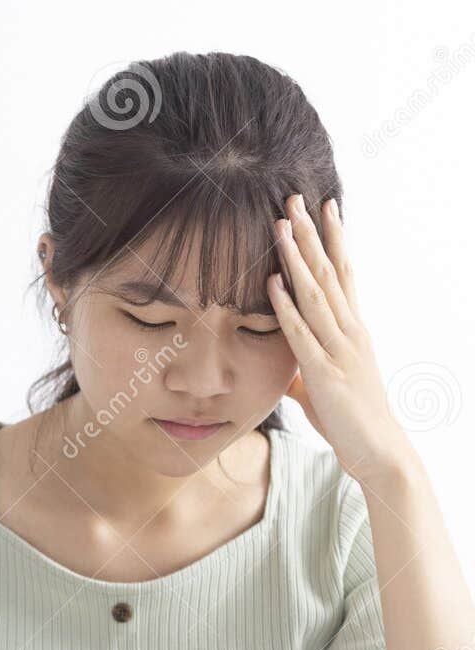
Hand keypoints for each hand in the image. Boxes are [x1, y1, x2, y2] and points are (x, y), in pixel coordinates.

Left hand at [268, 194, 412, 486]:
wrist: (378, 451)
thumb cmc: (351, 420)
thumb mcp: (320, 388)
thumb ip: (303, 372)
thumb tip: (285, 369)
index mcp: (352, 329)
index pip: (343, 273)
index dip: (333, 239)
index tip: (324, 206)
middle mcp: (350, 330)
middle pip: (329, 272)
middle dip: (312, 234)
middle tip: (295, 198)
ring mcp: (339, 349)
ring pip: (315, 294)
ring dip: (296, 258)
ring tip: (280, 226)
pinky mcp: (324, 373)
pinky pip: (302, 334)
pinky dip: (286, 307)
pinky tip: (272, 284)